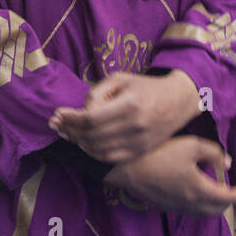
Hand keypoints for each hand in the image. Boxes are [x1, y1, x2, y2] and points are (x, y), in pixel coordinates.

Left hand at [49, 69, 200, 163]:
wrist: (178, 101)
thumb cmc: (146, 87)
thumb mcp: (121, 78)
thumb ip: (97, 92)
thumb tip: (82, 111)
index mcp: (130, 105)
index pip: (91, 118)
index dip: (71, 118)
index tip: (58, 113)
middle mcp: (135, 126)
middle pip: (92, 135)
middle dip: (69, 130)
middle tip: (57, 124)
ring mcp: (139, 142)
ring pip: (98, 149)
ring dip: (78, 142)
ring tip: (67, 133)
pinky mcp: (141, 151)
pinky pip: (110, 157)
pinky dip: (92, 152)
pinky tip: (84, 143)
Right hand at [105, 136, 235, 214]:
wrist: (125, 168)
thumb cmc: (159, 153)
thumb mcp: (190, 145)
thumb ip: (214, 154)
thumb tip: (227, 164)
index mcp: (199, 189)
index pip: (228, 198)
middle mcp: (189, 203)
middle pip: (217, 210)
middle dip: (228, 201)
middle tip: (232, 190)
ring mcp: (175, 207)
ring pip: (202, 213)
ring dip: (213, 204)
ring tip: (215, 190)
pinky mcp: (163, 206)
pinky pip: (188, 210)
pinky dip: (198, 205)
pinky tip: (193, 191)